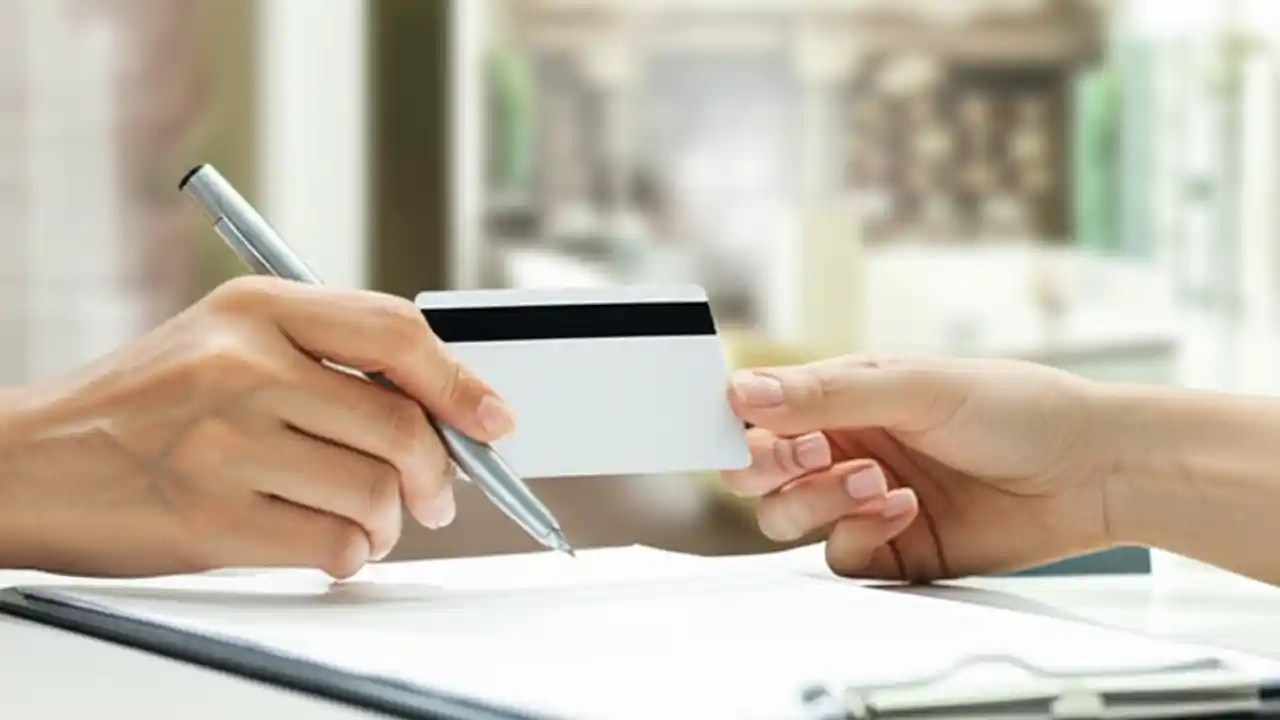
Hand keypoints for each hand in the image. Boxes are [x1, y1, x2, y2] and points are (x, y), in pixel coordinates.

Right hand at [0, 277, 514, 578]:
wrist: (32, 462)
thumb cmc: (145, 404)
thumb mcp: (228, 340)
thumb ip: (329, 357)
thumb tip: (447, 405)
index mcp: (257, 308)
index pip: (395, 333)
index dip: (461, 381)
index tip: (494, 420)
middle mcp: (244, 366)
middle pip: (401, 424)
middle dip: (437, 474)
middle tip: (435, 495)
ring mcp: (225, 443)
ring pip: (376, 492)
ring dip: (389, 522)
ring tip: (365, 521)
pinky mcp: (211, 520)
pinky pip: (337, 545)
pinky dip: (352, 554)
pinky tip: (329, 543)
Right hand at [722, 357, 1113, 581]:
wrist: (1092, 473)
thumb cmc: (1018, 408)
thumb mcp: (917, 385)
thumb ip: (828, 392)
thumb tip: (744, 390)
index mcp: (841, 396)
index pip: (758, 410)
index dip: (740, 422)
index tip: (747, 424)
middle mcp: (844, 447)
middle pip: (757, 470)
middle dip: (769, 466)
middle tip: (811, 454)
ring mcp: (862, 501)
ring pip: (786, 517)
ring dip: (820, 499)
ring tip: (874, 481)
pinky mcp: (890, 550)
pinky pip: (838, 558)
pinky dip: (860, 535)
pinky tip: (903, 509)